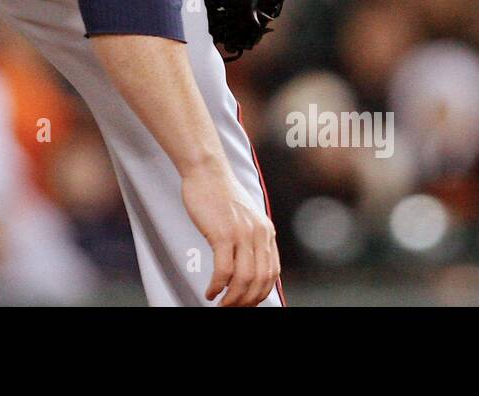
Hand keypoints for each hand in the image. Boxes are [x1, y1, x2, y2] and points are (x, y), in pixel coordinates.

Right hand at [182, 159, 280, 306]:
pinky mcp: (223, 233)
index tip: (247, 302)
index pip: (271, 273)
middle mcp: (259, 233)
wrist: (206, 171)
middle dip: (246, 301)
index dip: (260, 293)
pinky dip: (218, 286)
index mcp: (266, 231)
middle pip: (259, 280)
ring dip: (232, 299)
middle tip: (232, 308)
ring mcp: (242, 233)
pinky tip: (210, 291)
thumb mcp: (244, 217)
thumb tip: (248, 266)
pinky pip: (224, 270)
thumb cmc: (219, 194)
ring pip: (243, 279)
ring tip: (220, 304)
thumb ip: (250, 238)